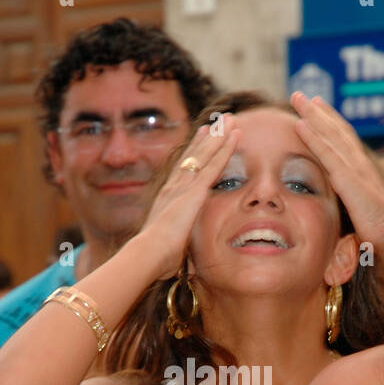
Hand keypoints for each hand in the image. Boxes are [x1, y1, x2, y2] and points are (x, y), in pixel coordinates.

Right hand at [138, 116, 239, 277]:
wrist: (148, 254)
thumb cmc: (155, 259)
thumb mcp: (168, 250)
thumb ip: (176, 248)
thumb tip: (179, 264)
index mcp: (167, 199)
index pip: (184, 170)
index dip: (194, 153)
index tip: (202, 138)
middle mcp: (174, 187)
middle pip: (193, 155)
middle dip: (207, 138)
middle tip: (218, 122)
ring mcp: (184, 187)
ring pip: (205, 154)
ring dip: (219, 136)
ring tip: (230, 120)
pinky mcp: (195, 191)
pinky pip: (214, 164)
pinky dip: (225, 148)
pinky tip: (236, 136)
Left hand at [289, 92, 383, 276]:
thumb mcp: (365, 217)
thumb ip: (355, 206)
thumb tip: (346, 209)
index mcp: (365, 174)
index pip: (346, 142)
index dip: (331, 123)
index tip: (316, 107)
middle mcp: (363, 168)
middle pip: (339, 132)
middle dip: (319, 112)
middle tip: (301, 95)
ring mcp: (359, 174)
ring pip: (333, 137)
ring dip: (313, 116)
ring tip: (297, 98)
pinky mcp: (353, 185)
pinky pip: (329, 157)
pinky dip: (314, 138)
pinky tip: (299, 125)